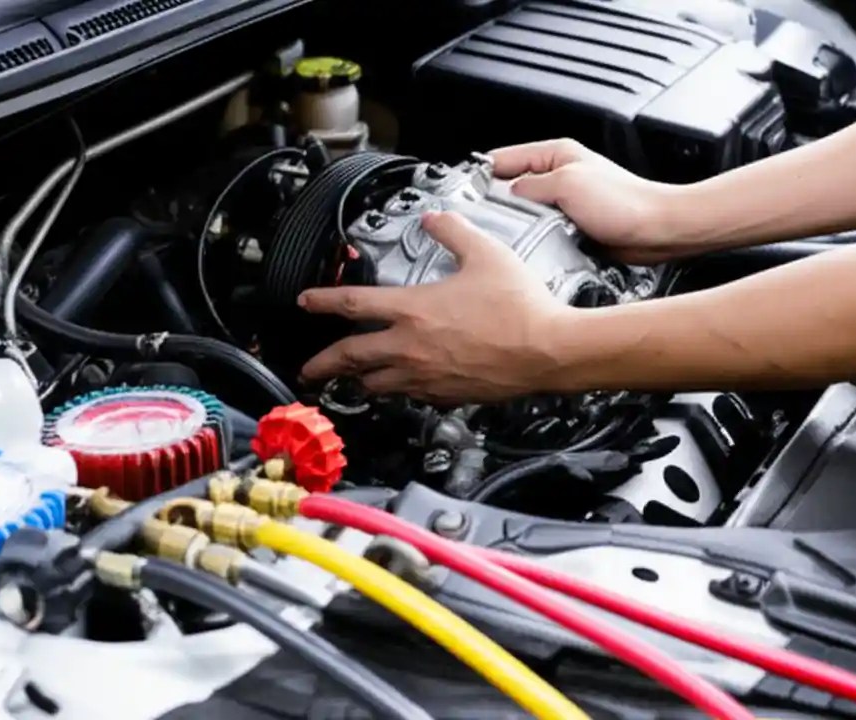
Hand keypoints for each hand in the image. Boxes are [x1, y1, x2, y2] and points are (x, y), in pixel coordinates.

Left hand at [298, 212, 572, 403]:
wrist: (549, 351)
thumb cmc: (521, 308)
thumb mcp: (485, 254)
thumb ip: (453, 232)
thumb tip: (435, 219)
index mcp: (413, 310)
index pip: (351, 304)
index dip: (321, 301)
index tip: (306, 302)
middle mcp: (411, 349)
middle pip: (349, 358)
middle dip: (321, 365)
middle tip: (307, 370)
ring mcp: (427, 377)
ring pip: (376, 385)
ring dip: (358, 381)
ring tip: (350, 382)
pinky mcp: (447, 396)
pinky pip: (411, 397)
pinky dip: (399, 392)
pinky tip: (403, 388)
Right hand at [492, 139, 704, 263]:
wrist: (657, 231)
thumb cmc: (627, 203)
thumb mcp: (568, 184)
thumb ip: (531, 187)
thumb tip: (508, 194)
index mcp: (557, 153)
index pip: (505, 158)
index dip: (481, 173)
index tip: (461, 191)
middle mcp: (560, 175)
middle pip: (512, 187)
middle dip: (496, 202)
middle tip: (478, 219)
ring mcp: (565, 201)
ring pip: (525, 212)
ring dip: (517, 223)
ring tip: (504, 234)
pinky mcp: (572, 226)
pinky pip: (542, 231)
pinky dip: (534, 238)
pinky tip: (529, 247)